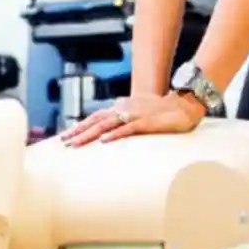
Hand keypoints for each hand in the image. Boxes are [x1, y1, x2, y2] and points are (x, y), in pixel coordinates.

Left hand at [59, 92, 204, 146]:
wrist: (184, 105)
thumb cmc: (163, 111)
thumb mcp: (140, 114)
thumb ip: (126, 121)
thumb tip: (113, 134)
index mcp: (122, 107)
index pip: (96, 117)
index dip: (80, 126)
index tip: (67, 136)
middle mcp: (124, 109)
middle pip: (96, 120)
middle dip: (79, 131)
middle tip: (64, 142)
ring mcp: (135, 115)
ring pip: (107, 124)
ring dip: (90, 134)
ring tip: (76, 143)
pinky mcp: (147, 122)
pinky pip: (128, 129)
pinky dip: (115, 135)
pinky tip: (104, 141)